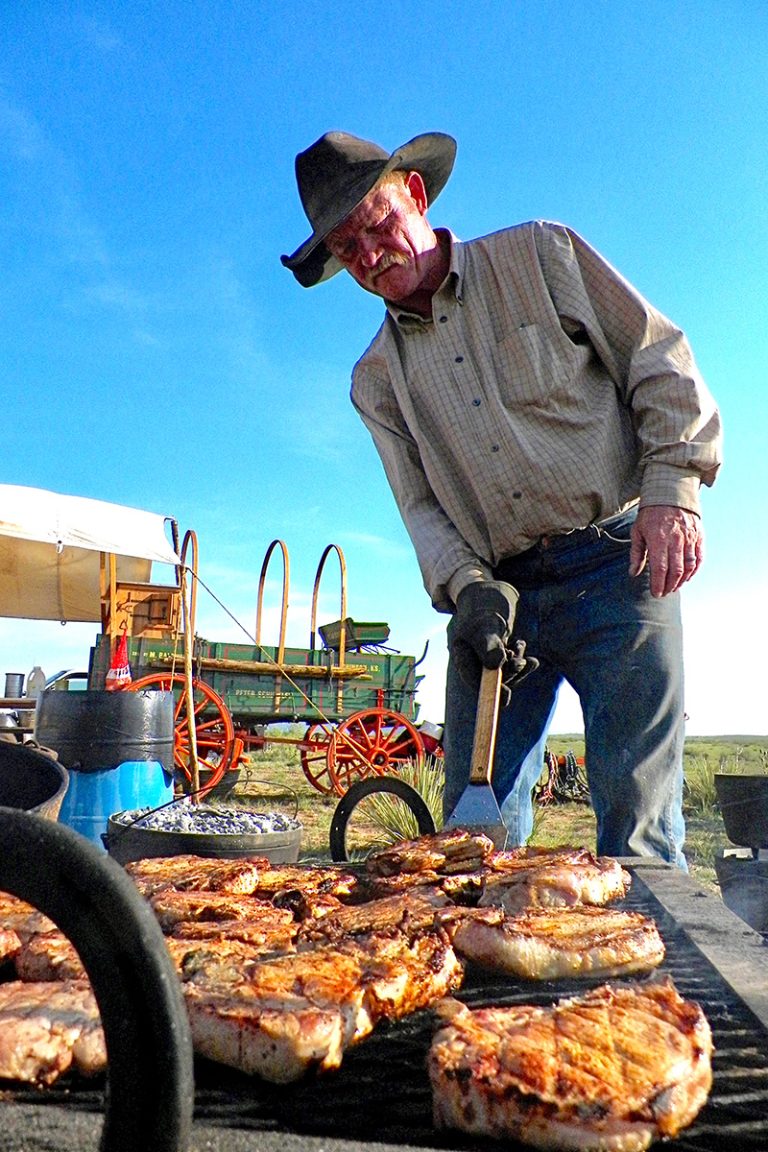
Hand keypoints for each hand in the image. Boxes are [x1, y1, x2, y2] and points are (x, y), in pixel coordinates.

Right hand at [451, 582, 537, 704]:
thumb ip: (488, 643)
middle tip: (521, 662)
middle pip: (491, 679)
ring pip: (503, 672)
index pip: (474, 680)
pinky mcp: (500, 651)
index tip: (508, 697)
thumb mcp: (484, 621)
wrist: (488, 589)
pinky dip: (521, 661)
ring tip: (523, 649)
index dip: (490, 692)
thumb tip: (495, 665)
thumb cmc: (481, 603)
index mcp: (462, 653)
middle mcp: (473, 658)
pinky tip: (529, 657)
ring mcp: (486, 655)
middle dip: (509, 674)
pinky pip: (511, 663)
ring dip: (517, 666)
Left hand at [629, 505, 703, 596]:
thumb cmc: (650, 514)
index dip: (658, 584)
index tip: (656, 593)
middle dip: (670, 585)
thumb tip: (633, 573)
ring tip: (675, 587)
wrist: (670, 494)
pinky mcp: (698, 536)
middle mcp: (675, 540)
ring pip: (688, 566)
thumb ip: (636, 553)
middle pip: (675, 570)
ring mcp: (689, 538)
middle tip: (664, 592)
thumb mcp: (638, 531)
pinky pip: (699, 557)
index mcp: (658, 539)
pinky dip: (695, 570)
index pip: (660, 569)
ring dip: (682, 580)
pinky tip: (688, 577)